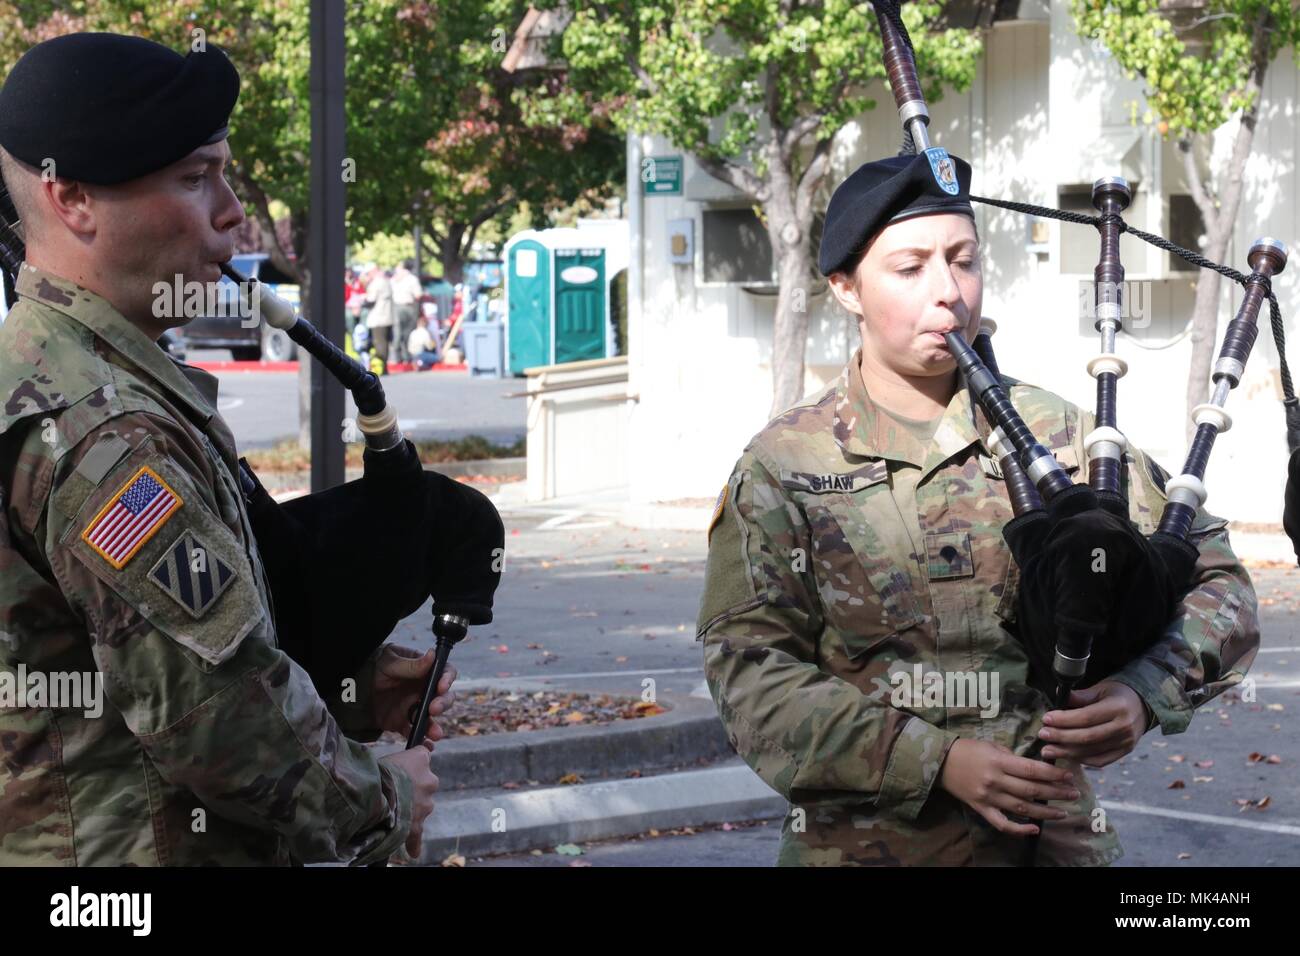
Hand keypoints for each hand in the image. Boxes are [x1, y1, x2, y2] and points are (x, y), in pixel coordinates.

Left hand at [370, 644, 457, 744]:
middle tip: (434, 709)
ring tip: (435, 734)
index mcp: (425, 671)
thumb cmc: (377, 667)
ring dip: (435, 726)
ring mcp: (415, 707)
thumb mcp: (391, 662)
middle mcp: (424, 690)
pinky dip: (420, 740)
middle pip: (443, 697)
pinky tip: (425, 745)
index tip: (441, 687)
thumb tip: (432, 655)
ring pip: (432, 718)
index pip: (445, 673)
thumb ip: (411, 664)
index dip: (447, 679)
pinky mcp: (404, 722)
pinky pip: (415, 732)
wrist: (356, 686)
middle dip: (443, 704)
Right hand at [379, 741, 438, 857]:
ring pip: (420, 806)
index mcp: (421, 759)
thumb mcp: (386, 758)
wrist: (373, 795)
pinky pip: (417, 833)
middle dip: (412, 787)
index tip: (403, 768)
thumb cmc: (373, 772)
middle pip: (424, 782)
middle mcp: (429, 780)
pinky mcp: (418, 823)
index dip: (411, 763)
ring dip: (410, 808)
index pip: (422, 755)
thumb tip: (395, 769)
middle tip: (393, 790)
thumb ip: (398, 762)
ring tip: (390, 810)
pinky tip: (414, 851)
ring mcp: (426, 803)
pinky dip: (414, 842)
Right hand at [938, 738, 1079, 836]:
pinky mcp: (981, 809)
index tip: (1069, 776)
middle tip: (1074, 794)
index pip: (1031, 770)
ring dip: (1045, 812)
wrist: (940, 762)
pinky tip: (1034, 830)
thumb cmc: (968, 749)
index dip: (1053, 774)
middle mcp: (995, 781)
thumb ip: (1012, 757)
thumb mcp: (991, 745)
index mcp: (998, 761)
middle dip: (1056, 793)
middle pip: (1031, 790)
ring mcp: (989, 798)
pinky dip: (1019, 830)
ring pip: (1022, 809)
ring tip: (1063, 812)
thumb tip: (1034, 767)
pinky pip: (1002, 824)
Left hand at [1037, 681, 1148, 767]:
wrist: (1142, 707)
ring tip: (1047, 750)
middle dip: (1061, 737)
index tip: (1046, 719)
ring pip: (1091, 751)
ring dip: (1066, 752)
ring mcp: (1126, 742)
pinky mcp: (1125, 752)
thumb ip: (1080, 696)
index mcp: (1118, 708)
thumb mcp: (1100, 689)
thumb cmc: (1116, 695)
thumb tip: (1058, 695)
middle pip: (1087, 737)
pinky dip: (1081, 759)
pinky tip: (1066, 755)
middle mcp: (1124, 727)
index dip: (1064, 720)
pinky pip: (1100, 760)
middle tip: (1043, 735)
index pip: (1086, 717)